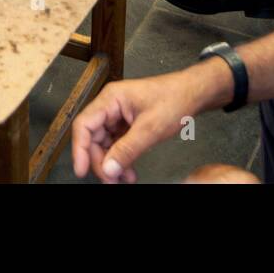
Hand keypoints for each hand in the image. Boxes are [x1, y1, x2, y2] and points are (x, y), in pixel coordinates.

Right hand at [71, 72, 206, 182]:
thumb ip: (127, 150)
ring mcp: (119, 115)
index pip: (84, 124)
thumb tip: (107, 170)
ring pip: (105, 144)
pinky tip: (129, 172)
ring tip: (124, 180)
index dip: (79, 149)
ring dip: (112, 163)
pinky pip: (117, 144)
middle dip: (101, 161)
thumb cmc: (174, 100)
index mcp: (111, 99)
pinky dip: (121, 159)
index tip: (81, 170)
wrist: (194, 93)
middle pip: (93, 137)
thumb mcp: (150, 128)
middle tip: (111, 181)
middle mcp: (111, 106)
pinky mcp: (127, 123)